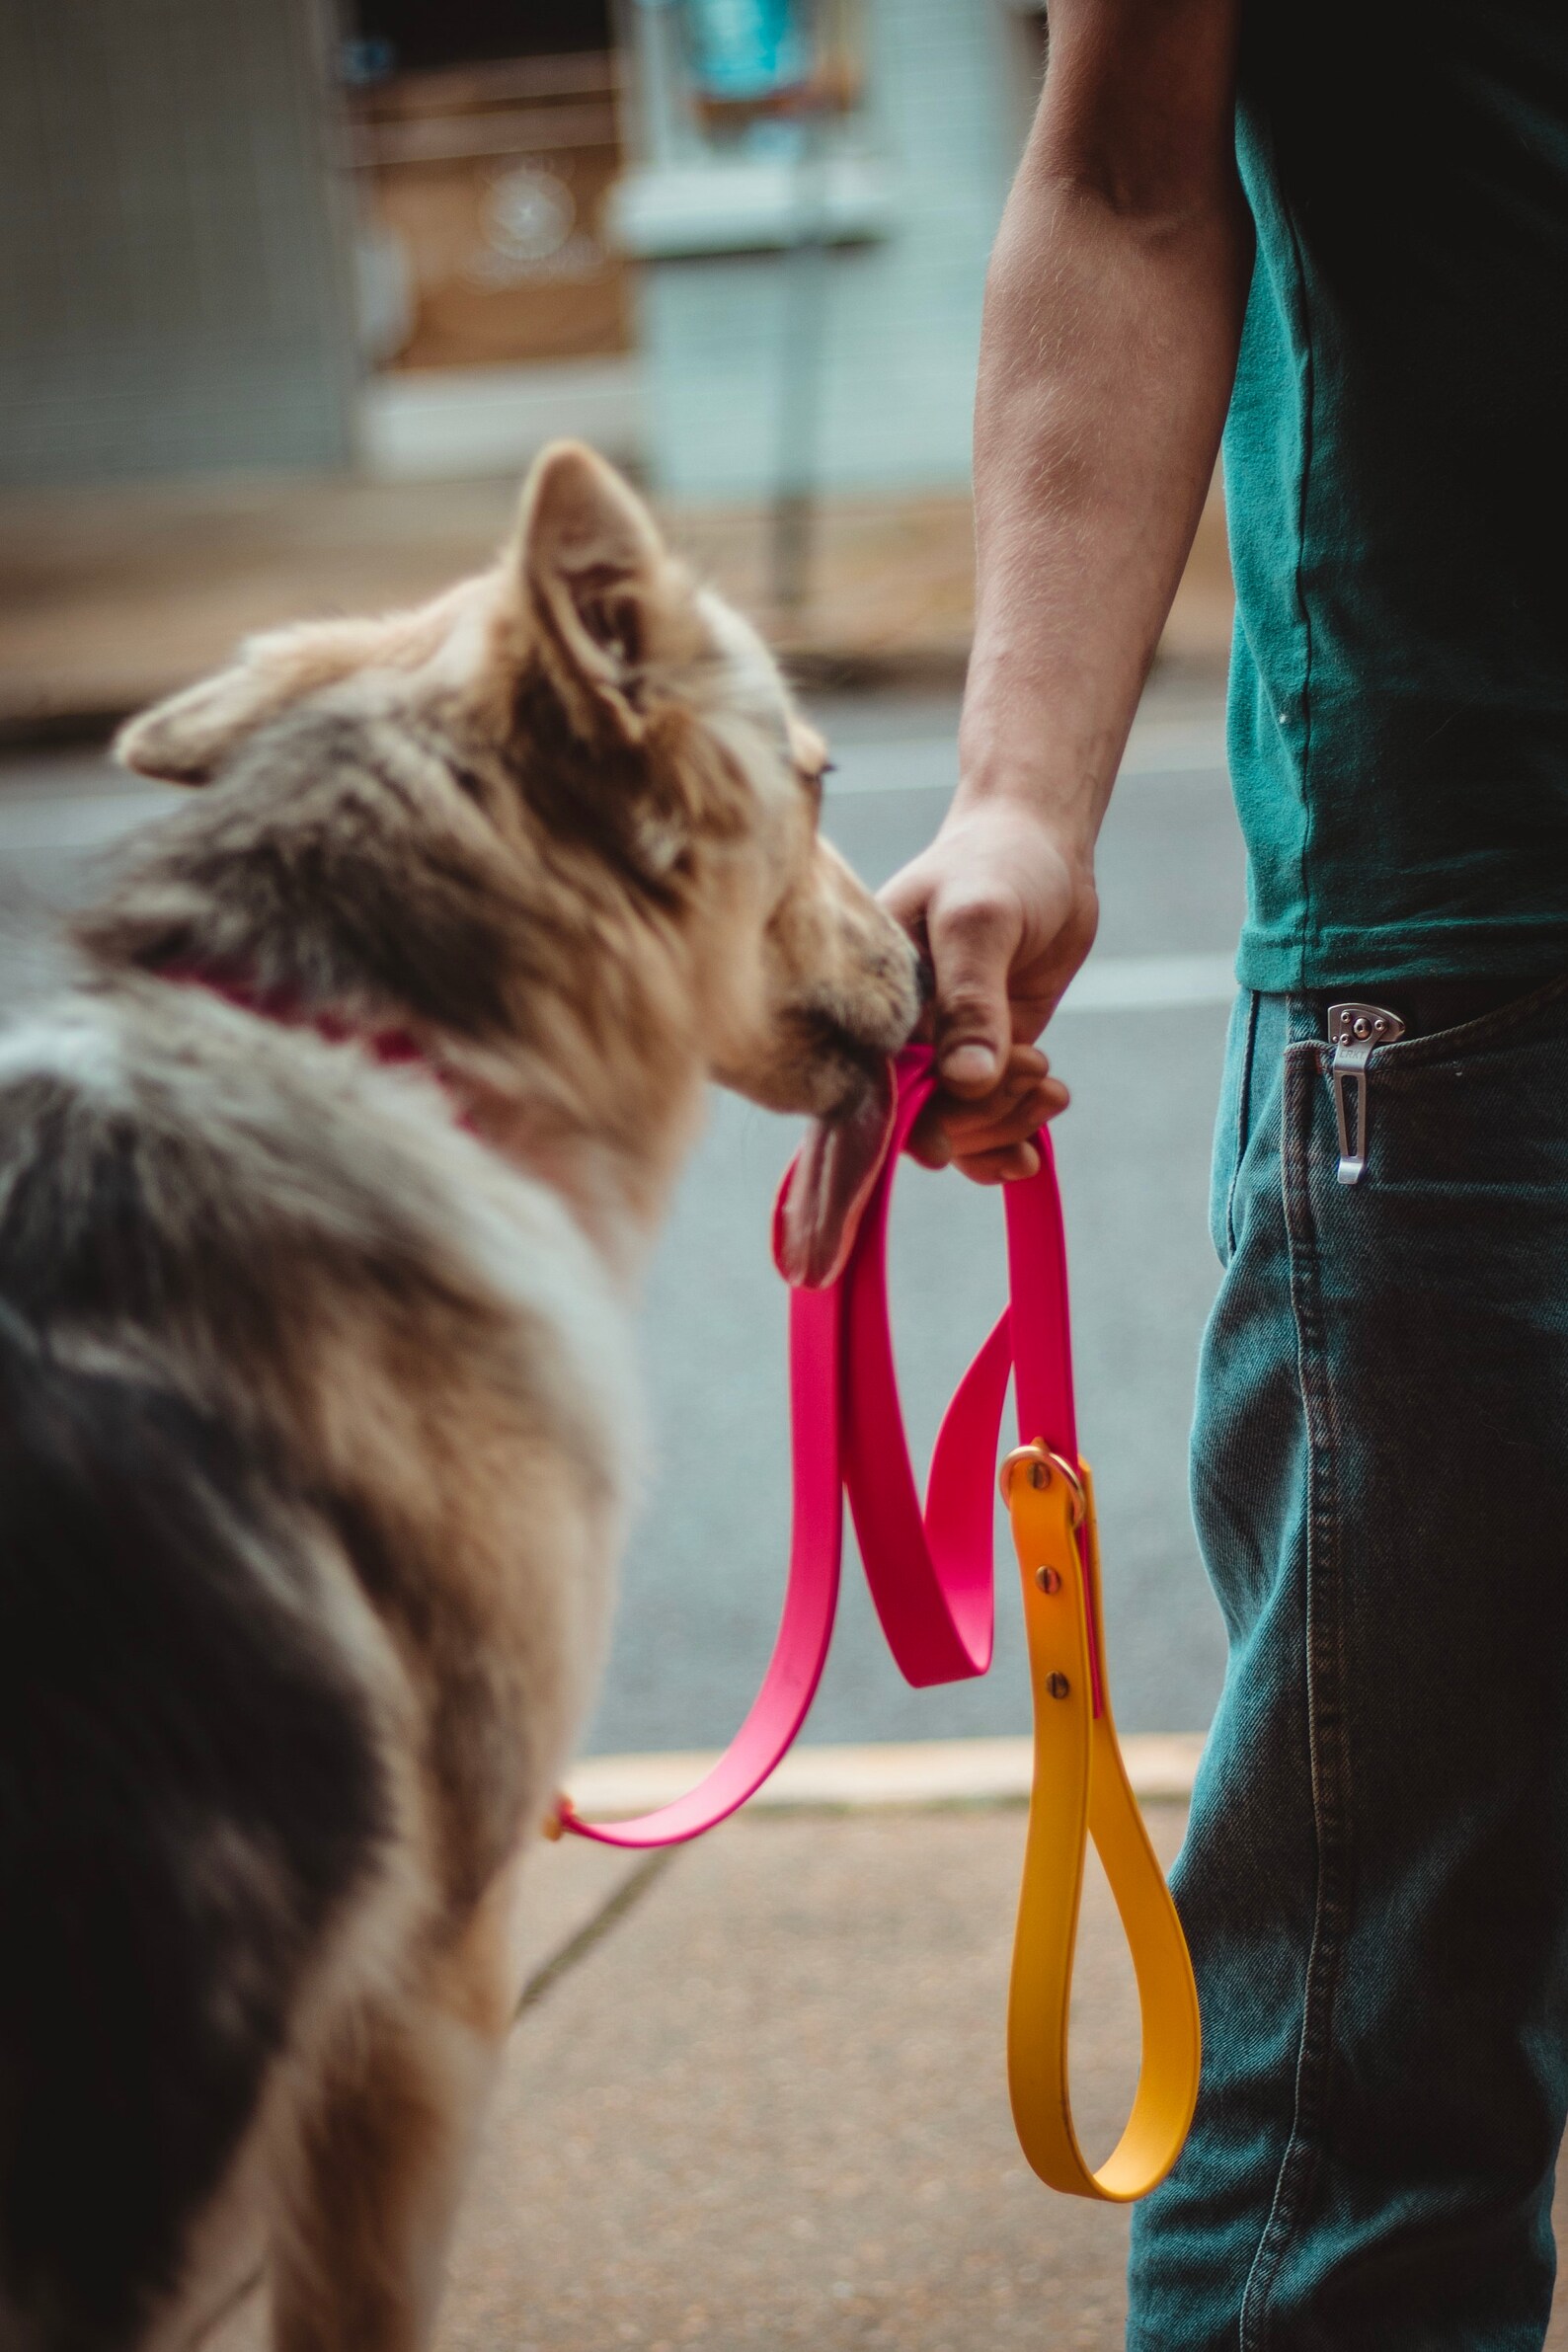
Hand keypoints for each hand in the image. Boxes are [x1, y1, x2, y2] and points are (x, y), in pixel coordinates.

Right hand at [879, 799, 1096, 1181]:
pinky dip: (1007, 1137)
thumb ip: (971, 1003)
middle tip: (1033, 1067)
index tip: (946, 1143)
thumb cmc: (994, 865)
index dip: (901, 1123)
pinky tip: (1035, 1155)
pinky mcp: (986, 1053)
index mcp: (871, 1002)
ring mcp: (941, 1047)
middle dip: (975, 1116)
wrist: (1042, 843)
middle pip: (915, 1118)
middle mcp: (897, 1032)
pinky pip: (984, 1117)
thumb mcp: (978, 922)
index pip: (867, 1088)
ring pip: (956, 1124)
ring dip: (1003, 1125)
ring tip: (1052, 1088)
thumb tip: (966, 1083)